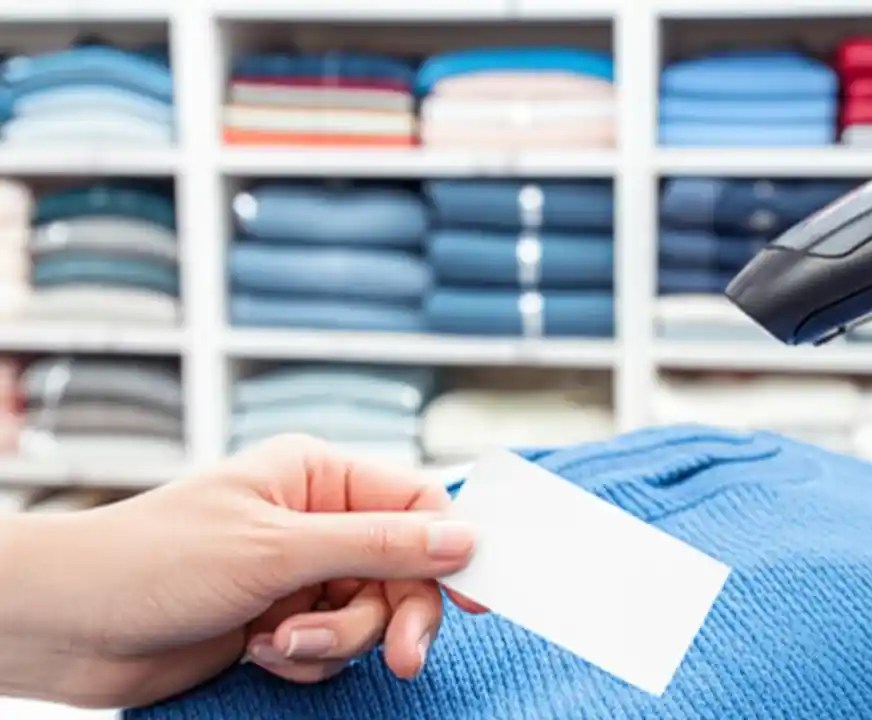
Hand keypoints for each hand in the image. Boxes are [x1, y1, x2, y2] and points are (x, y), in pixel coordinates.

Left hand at [0, 435, 482, 707]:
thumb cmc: (153, 560)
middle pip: (402, 570)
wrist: (68, 626)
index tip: (477, 598)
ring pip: (368, 614)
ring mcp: (299, 573)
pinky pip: (331, 646)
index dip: (452, 550)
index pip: (415, 507)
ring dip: (332, 638)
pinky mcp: (281, 620)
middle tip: (401, 658)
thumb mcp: (276, 550)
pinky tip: (257, 650)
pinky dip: (304, 657)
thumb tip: (463, 539)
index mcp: (318, 476)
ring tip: (277, 641)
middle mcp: (315, 521)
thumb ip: (377, 544)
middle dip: (393, 615)